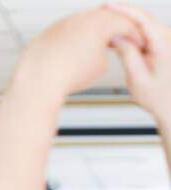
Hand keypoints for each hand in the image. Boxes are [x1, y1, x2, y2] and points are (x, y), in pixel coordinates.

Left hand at [14, 6, 146, 96]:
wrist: (38, 81)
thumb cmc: (69, 75)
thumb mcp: (101, 66)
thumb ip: (106, 51)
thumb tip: (100, 48)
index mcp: (101, 23)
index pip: (124, 23)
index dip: (132, 34)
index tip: (133, 42)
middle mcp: (81, 18)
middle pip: (103, 19)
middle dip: (110, 29)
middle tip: (115, 40)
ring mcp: (62, 23)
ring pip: (81, 24)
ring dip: (88, 33)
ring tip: (90, 49)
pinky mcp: (47, 32)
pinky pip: (62, 34)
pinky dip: (68, 41)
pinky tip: (69, 53)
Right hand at [106, 4, 170, 121]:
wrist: (170, 105)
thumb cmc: (157, 96)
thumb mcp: (138, 79)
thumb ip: (127, 56)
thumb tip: (116, 37)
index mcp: (163, 44)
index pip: (142, 20)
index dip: (124, 11)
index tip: (108, 7)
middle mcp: (166, 38)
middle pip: (142, 17)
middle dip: (121, 12)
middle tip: (100, 12)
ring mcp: (163, 39)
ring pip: (141, 22)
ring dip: (124, 20)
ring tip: (104, 22)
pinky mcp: (158, 43)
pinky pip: (142, 30)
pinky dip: (128, 29)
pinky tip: (115, 32)